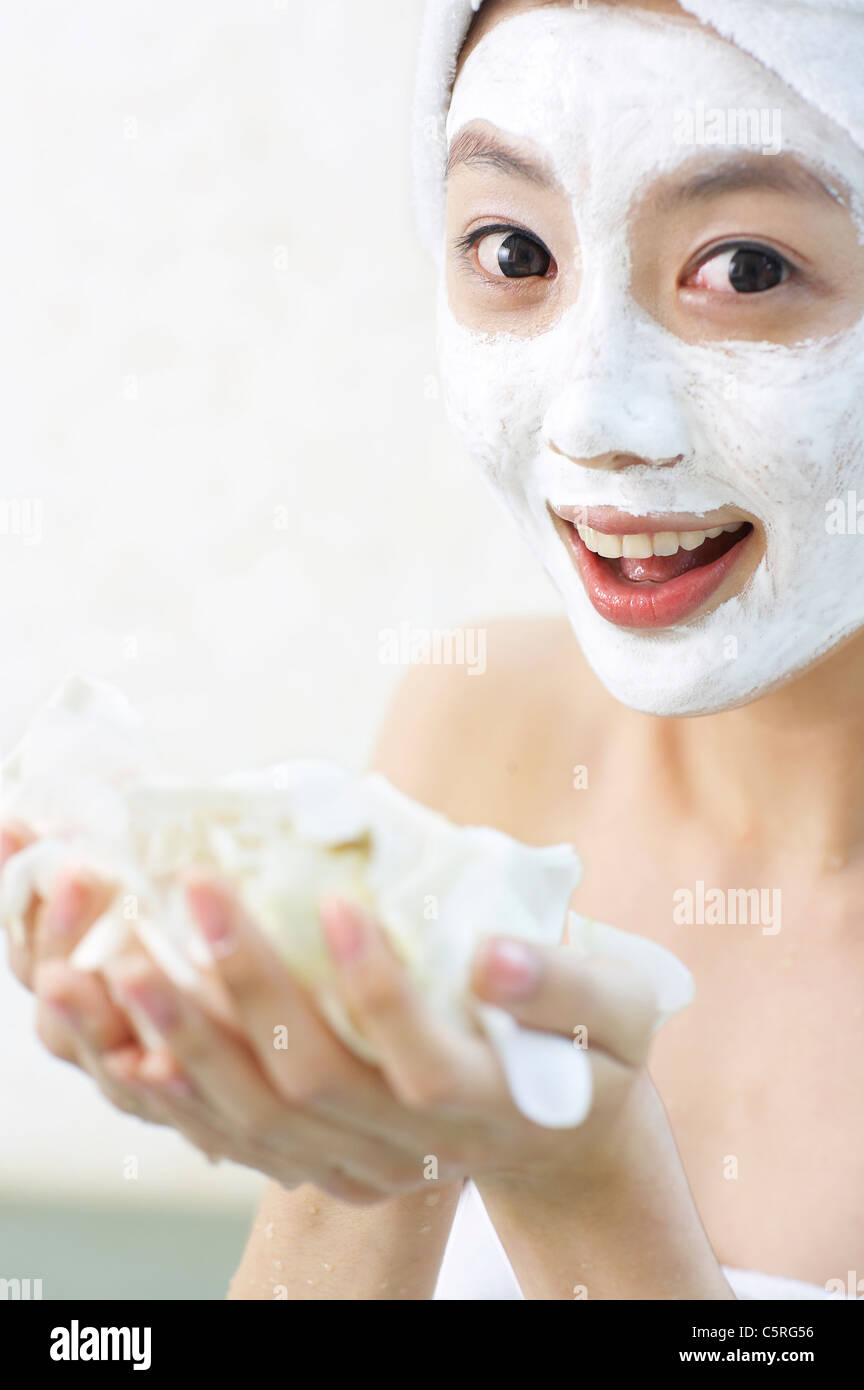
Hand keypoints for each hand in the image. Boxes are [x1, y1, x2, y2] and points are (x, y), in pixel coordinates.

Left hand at [1, 820, 664, 1201]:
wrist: (563, 1138)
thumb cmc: (595, 1055)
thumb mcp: (622, 1010)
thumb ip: (569, 981)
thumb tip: (493, 954)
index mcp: (496, 1102)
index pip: (426, 1063)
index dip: (377, 988)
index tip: (334, 898)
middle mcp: (420, 1147)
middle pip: (318, 1085)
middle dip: (250, 991)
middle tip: (198, 893)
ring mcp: (366, 1164)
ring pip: (260, 1119)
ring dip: (189, 1040)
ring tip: (133, 957)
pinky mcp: (327, 1165)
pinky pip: (235, 1139)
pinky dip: (175, 1088)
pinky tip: (130, 1028)